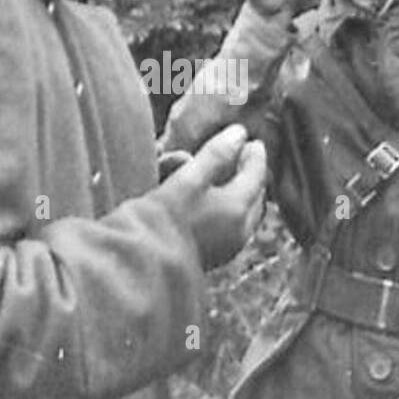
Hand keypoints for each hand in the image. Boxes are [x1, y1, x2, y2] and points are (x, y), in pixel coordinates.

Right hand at [154, 124, 267, 269]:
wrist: (142, 265)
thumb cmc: (163, 219)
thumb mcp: (189, 179)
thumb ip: (215, 155)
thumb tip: (239, 133)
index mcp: (238, 208)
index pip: (256, 175)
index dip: (254, 155)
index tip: (253, 141)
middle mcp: (239, 229)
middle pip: (253, 195)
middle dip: (248, 174)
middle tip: (243, 156)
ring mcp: (227, 246)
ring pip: (241, 211)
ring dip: (234, 191)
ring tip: (224, 176)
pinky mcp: (212, 254)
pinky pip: (226, 224)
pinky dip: (222, 208)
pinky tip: (208, 201)